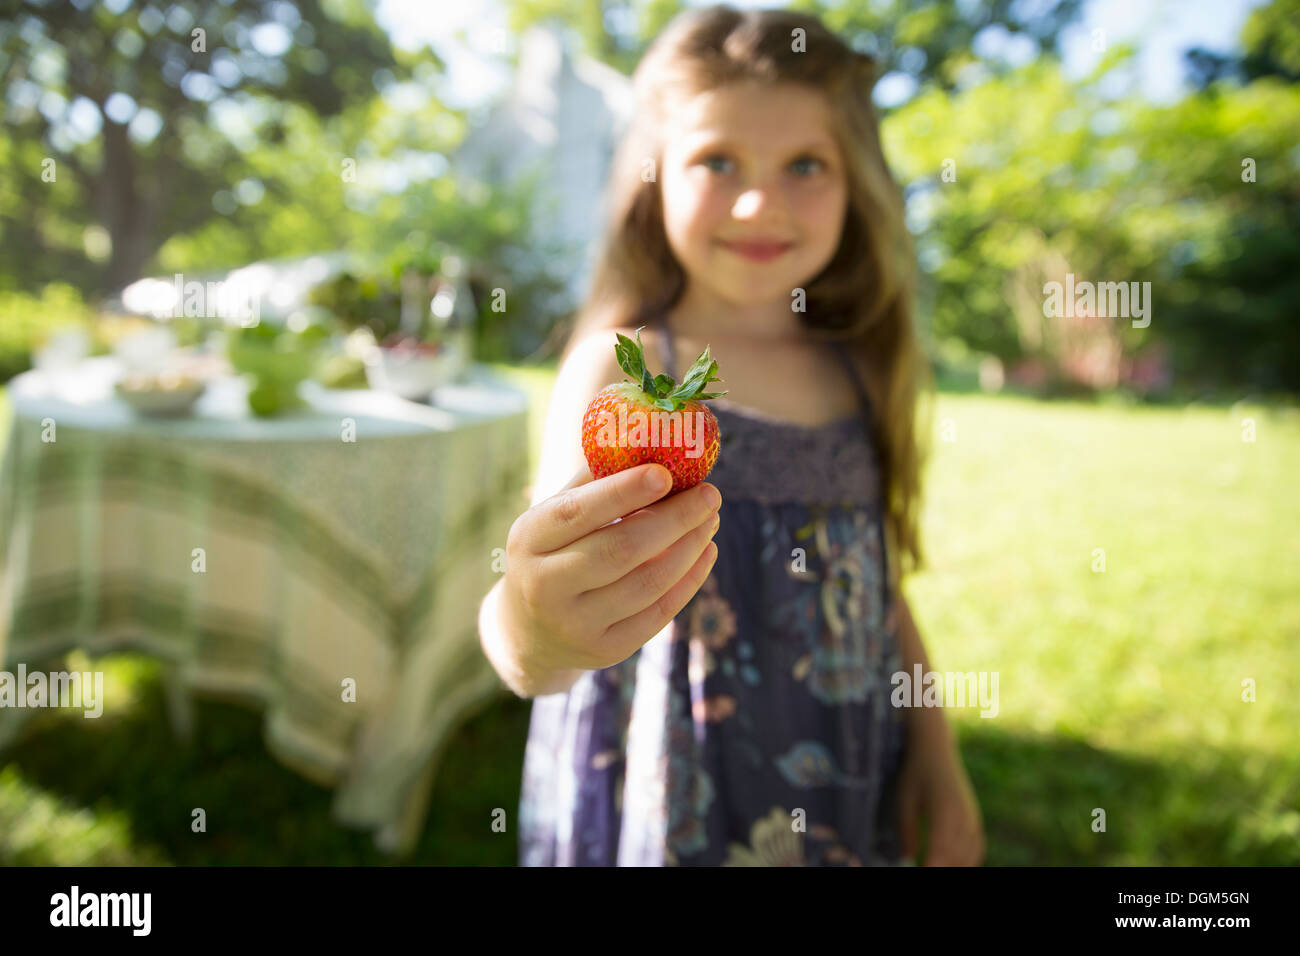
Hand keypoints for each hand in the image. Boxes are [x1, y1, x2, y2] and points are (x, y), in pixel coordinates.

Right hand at [500, 462, 720, 680]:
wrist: (530, 631)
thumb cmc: (552, 553)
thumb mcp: (554, 517)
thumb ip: (594, 483)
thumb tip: (650, 441)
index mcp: (528, 539)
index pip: (577, 511)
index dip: (624, 491)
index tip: (666, 471)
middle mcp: (544, 585)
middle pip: (621, 549)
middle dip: (674, 519)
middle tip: (710, 493)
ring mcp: (574, 624)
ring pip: (646, 584)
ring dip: (689, 547)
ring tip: (710, 518)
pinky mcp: (605, 651)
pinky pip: (658, 614)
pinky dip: (689, 580)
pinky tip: (705, 551)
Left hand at [897, 736, 985, 865]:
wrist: (936, 748)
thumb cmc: (916, 773)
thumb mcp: (905, 800)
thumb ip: (907, 831)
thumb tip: (907, 859)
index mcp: (944, 812)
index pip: (940, 851)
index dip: (932, 866)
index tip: (921, 869)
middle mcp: (963, 817)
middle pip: (956, 858)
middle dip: (942, 867)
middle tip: (926, 867)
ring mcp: (973, 818)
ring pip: (969, 856)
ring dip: (956, 866)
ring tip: (935, 865)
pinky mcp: (976, 818)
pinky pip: (977, 847)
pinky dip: (968, 861)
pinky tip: (955, 865)